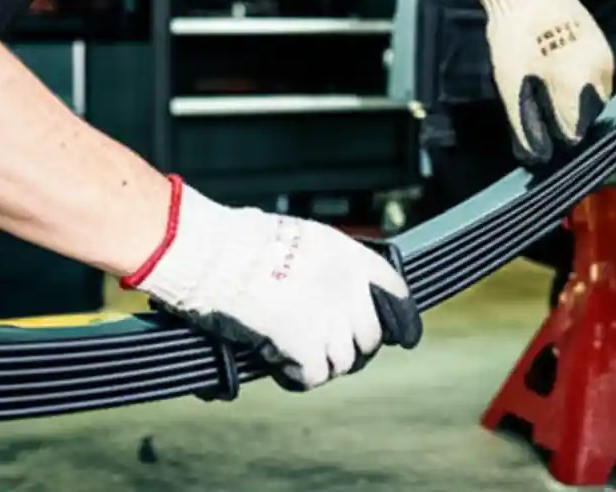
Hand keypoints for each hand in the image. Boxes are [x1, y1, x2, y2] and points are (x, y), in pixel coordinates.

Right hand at [122, 176, 421, 390]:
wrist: (213, 254)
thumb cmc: (240, 241)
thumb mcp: (298, 238)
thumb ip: (324, 266)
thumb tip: (327, 295)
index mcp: (349, 256)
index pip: (395, 291)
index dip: (401, 319)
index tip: (402, 338)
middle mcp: (348, 288)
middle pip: (370, 337)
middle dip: (351, 348)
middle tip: (323, 350)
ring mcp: (330, 318)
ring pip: (344, 361)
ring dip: (321, 363)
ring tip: (293, 356)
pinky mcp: (305, 345)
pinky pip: (314, 375)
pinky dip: (298, 377)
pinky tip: (281, 367)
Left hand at [460, 0, 615, 164]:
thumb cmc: (513, 34)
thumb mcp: (510, 84)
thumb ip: (525, 125)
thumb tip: (536, 157)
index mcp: (580, 86)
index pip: (575, 133)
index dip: (555, 137)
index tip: (539, 132)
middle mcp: (601, 75)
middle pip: (588, 118)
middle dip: (566, 122)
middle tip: (539, 110)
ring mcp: (605, 58)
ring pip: (594, 99)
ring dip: (575, 104)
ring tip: (545, 90)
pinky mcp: (602, 47)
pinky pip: (595, 80)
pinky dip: (578, 86)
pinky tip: (555, 75)